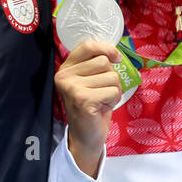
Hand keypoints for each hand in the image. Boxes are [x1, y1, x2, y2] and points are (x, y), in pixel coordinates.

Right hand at [56, 39, 123, 177]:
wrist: (86, 136)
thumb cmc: (92, 107)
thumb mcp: (90, 81)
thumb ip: (96, 65)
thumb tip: (115, 53)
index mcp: (66, 68)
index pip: (88, 46)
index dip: (106, 48)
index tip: (116, 58)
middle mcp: (65, 76)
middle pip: (103, 62)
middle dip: (110, 77)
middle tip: (101, 92)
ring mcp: (72, 88)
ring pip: (111, 77)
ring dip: (113, 91)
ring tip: (101, 101)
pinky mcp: (83, 99)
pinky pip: (113, 91)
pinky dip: (113, 100)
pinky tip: (102, 108)